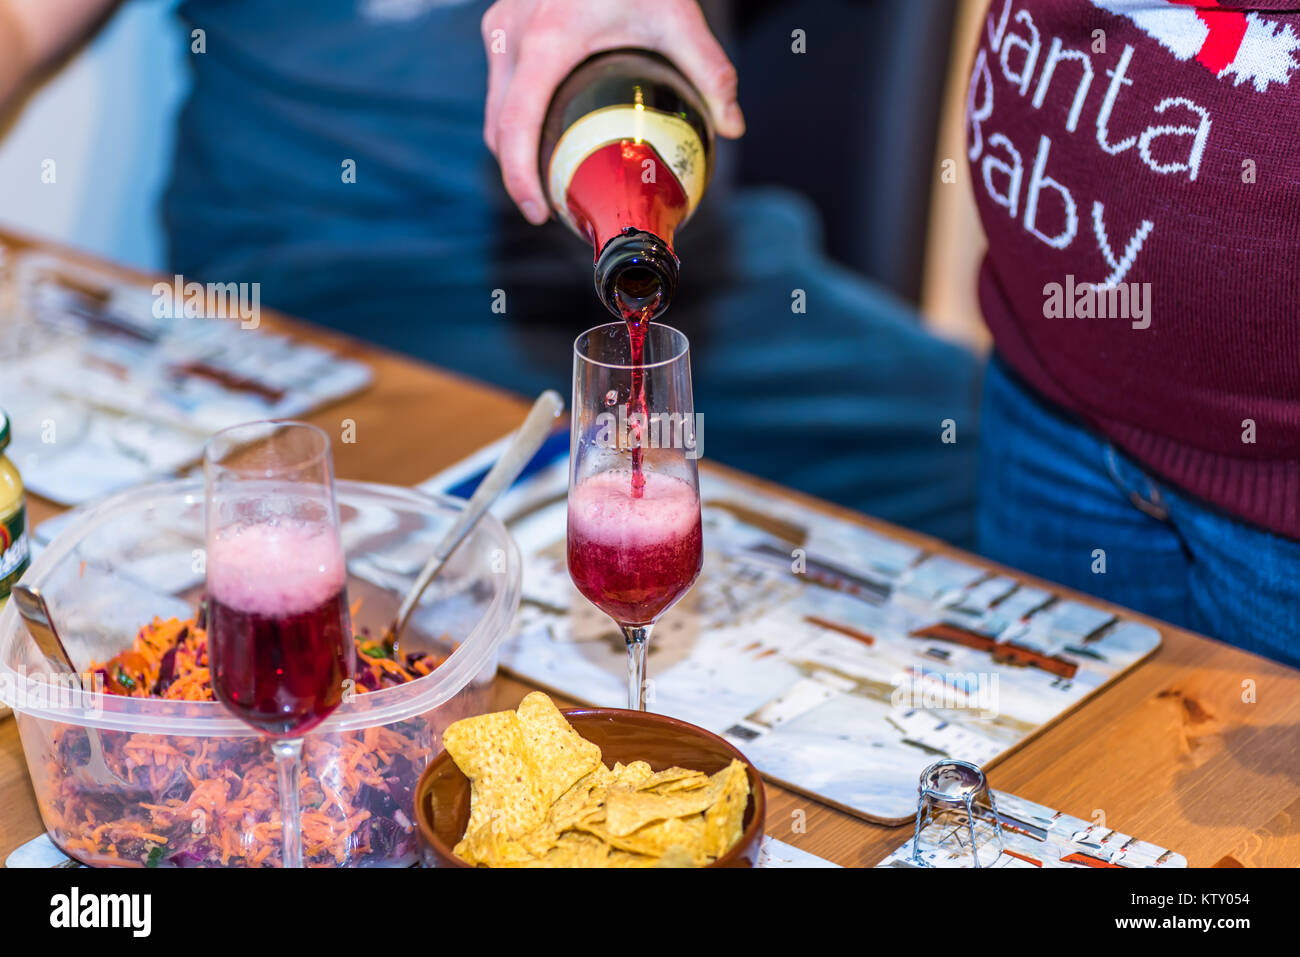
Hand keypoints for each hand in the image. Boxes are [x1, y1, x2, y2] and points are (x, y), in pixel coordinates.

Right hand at [482, 0, 744, 224]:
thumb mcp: (677, 16)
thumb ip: (709, 71)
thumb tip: (733, 126)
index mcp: (547, 40)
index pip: (516, 125)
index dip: (519, 177)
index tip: (537, 213)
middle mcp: (512, 36)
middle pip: (498, 128)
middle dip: (518, 175)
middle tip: (550, 209)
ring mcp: (500, 29)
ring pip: (495, 109)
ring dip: (515, 148)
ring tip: (551, 179)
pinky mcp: (501, 26)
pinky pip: (499, 88)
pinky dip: (515, 119)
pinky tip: (548, 137)